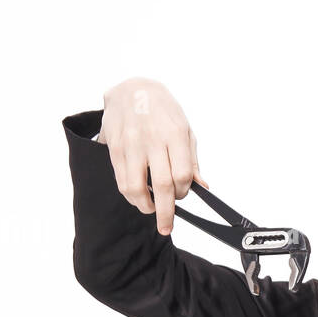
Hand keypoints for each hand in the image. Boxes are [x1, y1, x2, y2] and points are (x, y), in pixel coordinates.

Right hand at [98, 77, 207, 234]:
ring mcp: (132, 144)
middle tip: (167, 226)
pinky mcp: (114, 148)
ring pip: (136, 187)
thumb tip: (203, 186)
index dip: (184, 193)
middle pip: (162, 185)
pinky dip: (130, 195)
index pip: (182, 175)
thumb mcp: (185, 130)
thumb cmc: (163, 111)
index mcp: (175, 135)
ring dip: (144, 205)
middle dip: (165, 212)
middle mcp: (153, 140)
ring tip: (150, 209)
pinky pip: (121, 180)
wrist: (133, 90)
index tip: (182, 196)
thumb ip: (192, 160)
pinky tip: (137, 197)